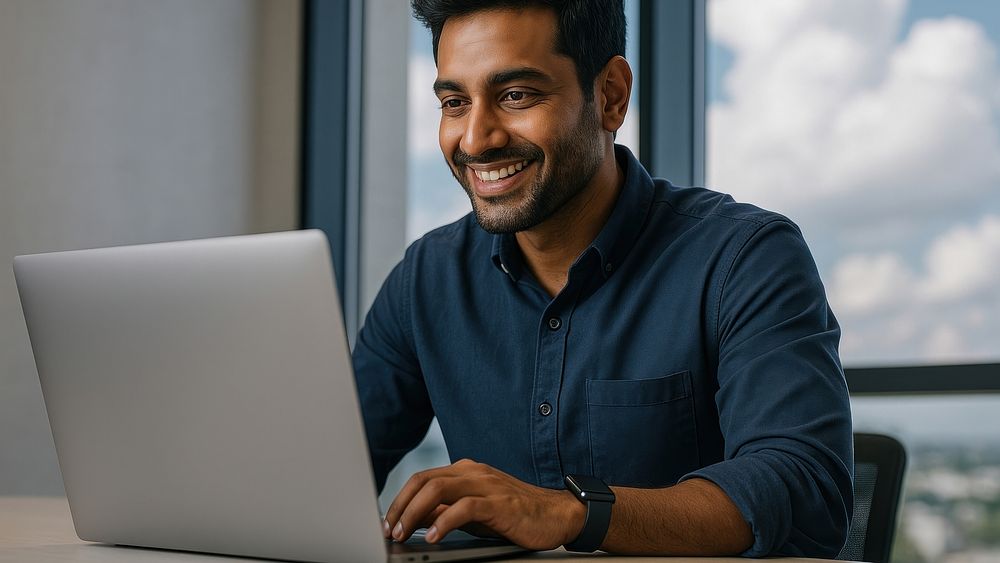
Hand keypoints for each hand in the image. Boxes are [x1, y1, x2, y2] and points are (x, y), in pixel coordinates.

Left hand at [382, 459, 585, 549]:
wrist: (557, 514)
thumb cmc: (517, 514)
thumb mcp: (476, 512)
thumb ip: (448, 511)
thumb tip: (419, 519)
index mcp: (466, 471)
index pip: (423, 478)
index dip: (401, 499)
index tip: (389, 521)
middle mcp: (473, 472)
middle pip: (424, 480)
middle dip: (402, 505)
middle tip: (390, 529)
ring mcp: (486, 484)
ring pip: (438, 489)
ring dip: (415, 512)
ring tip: (405, 532)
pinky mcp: (499, 502)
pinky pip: (464, 507)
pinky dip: (444, 521)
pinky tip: (434, 536)